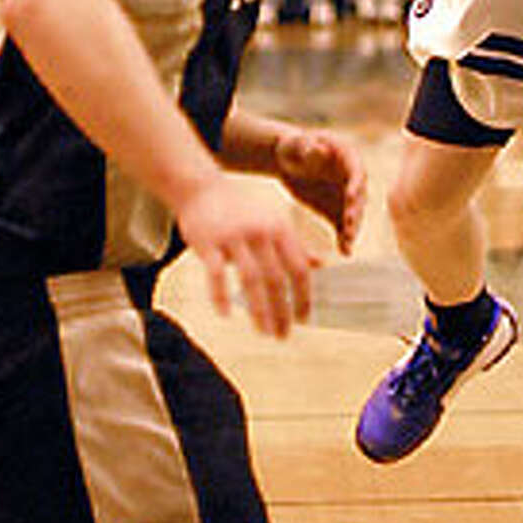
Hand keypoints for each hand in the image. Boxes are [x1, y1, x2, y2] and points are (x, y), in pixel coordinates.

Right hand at [177, 170, 317, 336]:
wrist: (201, 188)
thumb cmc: (241, 210)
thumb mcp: (273, 222)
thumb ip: (295, 244)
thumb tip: (321, 264)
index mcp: (280, 228)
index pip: (298, 267)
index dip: (303, 295)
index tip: (304, 318)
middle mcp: (260, 232)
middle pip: (276, 277)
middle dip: (282, 310)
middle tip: (283, 334)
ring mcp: (234, 237)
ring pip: (251, 279)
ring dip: (259, 309)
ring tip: (264, 331)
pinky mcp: (209, 242)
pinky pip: (216, 274)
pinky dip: (221, 296)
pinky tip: (226, 314)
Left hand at [273, 125, 366, 256]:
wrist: (287, 163)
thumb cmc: (293, 147)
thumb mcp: (298, 144)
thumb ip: (307, 146)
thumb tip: (319, 150)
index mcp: (347, 157)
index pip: (356, 171)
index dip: (355, 184)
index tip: (349, 196)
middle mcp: (351, 178)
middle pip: (359, 197)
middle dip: (354, 211)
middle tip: (349, 224)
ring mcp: (345, 196)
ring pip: (353, 215)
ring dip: (352, 229)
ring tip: (348, 243)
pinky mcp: (336, 210)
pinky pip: (342, 226)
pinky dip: (344, 239)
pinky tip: (344, 252)